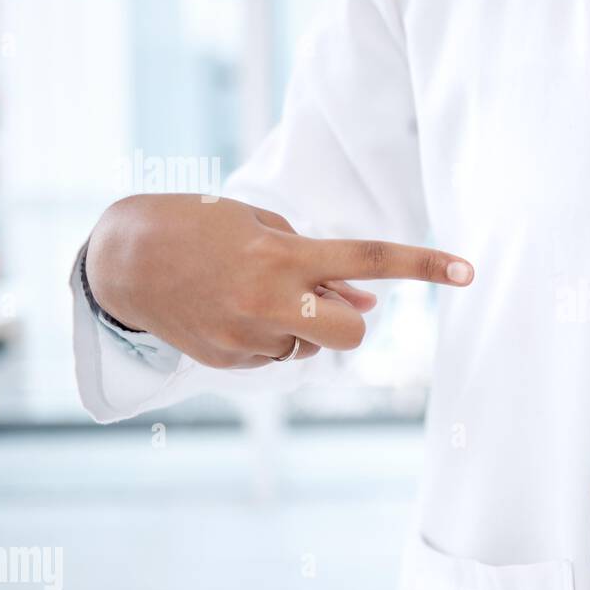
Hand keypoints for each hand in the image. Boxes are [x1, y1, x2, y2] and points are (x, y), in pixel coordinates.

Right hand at [85, 194, 473, 367]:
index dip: (423, 264)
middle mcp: (271, 298)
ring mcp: (248, 336)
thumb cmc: (201, 228)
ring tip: (248, 295)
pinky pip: (276, 358)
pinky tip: (230, 315)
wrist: (122, 259)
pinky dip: (267, 340)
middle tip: (319, 301)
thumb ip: (323, 267)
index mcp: (285, 253)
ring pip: (311, 348)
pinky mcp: (228, 361)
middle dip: (349, 323)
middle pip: (352, 335)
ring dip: (299, 326)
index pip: (370, 259)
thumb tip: (368, 306)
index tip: (467, 271)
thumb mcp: (264, 228)